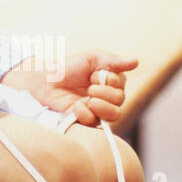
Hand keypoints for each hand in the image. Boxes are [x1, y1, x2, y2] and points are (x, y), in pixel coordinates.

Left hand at [2, 51, 138, 125]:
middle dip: (105, 93)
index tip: (94, 74)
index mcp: (111, 81)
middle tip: (89, 87)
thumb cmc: (68, 67)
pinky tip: (75, 106)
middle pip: (120, 101)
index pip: (121, 85)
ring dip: (101, 105)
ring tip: (88, 99)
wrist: (45, 81)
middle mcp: (107, 97)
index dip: (110, 81)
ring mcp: (97, 110)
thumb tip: (136, 61)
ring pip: (114, 115)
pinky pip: (94, 122)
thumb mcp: (91, 58)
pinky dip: (85, 113)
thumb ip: (113, 62)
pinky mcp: (85, 121)